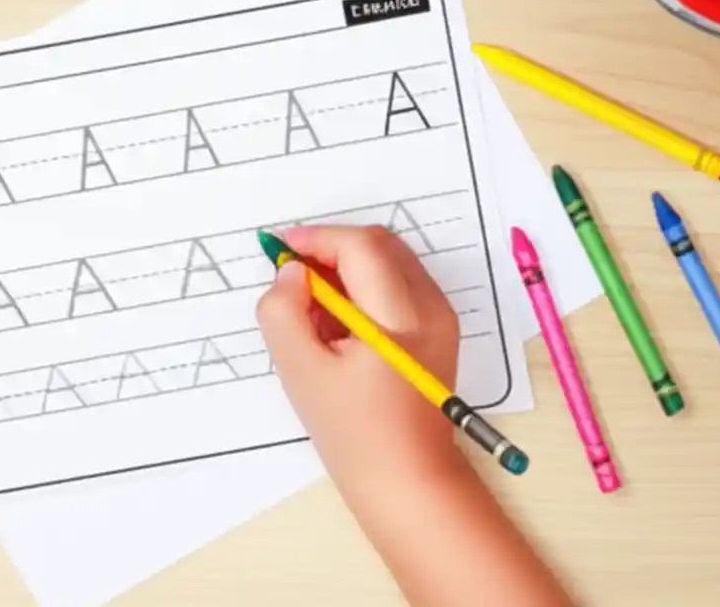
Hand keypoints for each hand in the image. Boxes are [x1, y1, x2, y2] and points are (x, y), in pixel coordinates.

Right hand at [255, 225, 461, 494]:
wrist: (408, 481)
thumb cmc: (354, 434)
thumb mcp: (302, 372)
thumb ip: (284, 313)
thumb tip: (291, 274)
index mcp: (402, 317)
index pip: (360, 247)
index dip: (316, 239)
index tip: (279, 250)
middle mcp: (430, 308)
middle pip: (379, 245)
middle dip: (331, 248)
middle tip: (291, 276)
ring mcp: (440, 318)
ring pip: (390, 261)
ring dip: (347, 266)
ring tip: (313, 306)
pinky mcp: (438, 331)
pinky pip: (399, 285)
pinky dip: (365, 286)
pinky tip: (339, 324)